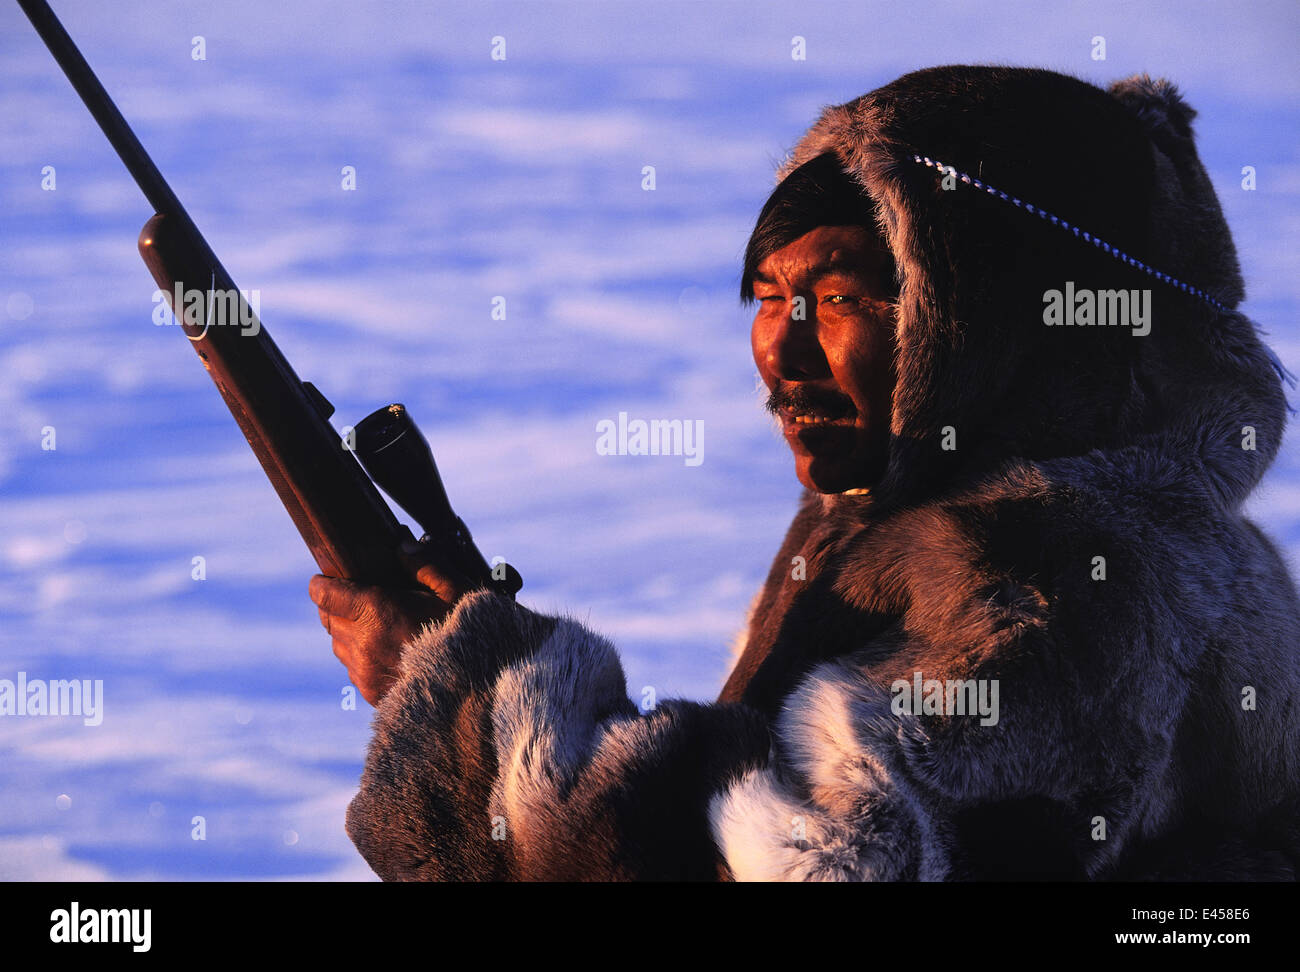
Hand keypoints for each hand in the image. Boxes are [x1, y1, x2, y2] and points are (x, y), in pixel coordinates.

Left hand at [309, 540, 475, 705]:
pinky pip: (354, 670)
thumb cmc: (468, 635)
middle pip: (328, 619)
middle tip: (356, 597)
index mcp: (377, 611)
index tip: (329, 578)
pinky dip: (361, 657)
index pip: (324, 595)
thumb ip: (425, 563)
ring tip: (374, 625)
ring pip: (339, 645)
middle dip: (337, 606)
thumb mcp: (455, 590)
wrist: (475, 690)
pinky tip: (386, 651)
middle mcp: (362, 643)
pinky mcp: (371, 693)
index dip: (323, 584)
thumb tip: (401, 544)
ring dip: (348, 632)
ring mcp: (364, 672)